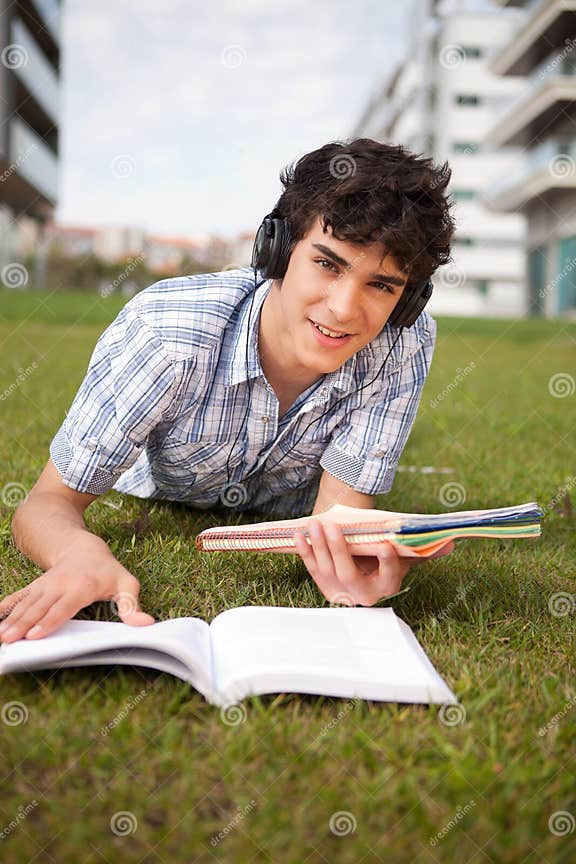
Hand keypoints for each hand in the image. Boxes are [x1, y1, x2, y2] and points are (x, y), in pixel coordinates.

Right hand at [0, 535, 154, 642]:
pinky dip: (5, 607)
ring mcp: (45, 585)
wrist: (84, 548)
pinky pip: (18, 596)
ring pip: (26, 603)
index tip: (35, 635)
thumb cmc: (107, 570)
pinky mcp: (35, 586)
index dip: (49, 621)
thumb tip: (146, 623)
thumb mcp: (126, 584)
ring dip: (11, 619)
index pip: (63, 607)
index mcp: (81, 587)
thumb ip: (132, 605)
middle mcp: (59, 585)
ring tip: (1, 636)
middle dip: (23, 624)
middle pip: (39, 608)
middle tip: (9, 640)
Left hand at [293, 517, 453, 605]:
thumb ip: (426, 551)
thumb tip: (452, 543)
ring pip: (327, 569)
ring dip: (319, 546)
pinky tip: (300, 535)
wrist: (362, 572)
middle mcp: (361, 594)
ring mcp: (339, 590)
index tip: (384, 544)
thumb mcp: (406, 559)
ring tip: (316, 523)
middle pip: (349, 572)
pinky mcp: (322, 583)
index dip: (386, 560)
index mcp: (386, 587)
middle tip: (333, 526)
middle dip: (339, 549)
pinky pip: (312, 567)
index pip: (389, 574)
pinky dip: (304, 552)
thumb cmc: (384, 561)